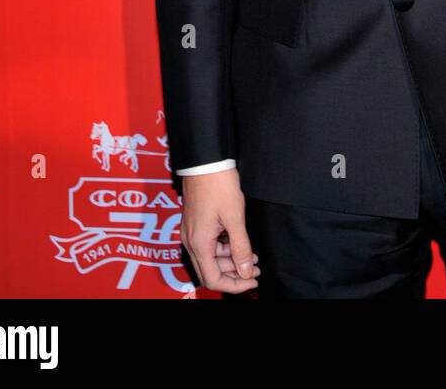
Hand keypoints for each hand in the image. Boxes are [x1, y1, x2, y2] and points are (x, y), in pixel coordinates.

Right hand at [180, 169, 260, 293]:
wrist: (205, 161)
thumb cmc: (218, 184)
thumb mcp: (234, 217)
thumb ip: (240, 247)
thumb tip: (246, 271)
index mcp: (198, 243)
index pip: (213, 279)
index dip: (234, 285)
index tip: (252, 280)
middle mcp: (190, 241)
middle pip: (210, 272)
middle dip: (233, 275)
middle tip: (254, 270)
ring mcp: (191, 232)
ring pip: (209, 259)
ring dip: (230, 261)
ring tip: (251, 256)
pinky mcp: (195, 224)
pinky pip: (208, 245)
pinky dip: (223, 249)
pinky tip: (238, 243)